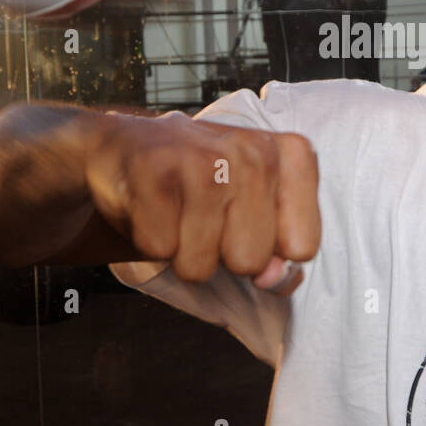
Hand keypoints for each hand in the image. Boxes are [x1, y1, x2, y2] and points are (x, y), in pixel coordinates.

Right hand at [84, 111, 319, 293]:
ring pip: (201, 265)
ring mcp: (202, 158)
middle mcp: (252, 149)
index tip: (248, 225)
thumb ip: (282, 250)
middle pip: (251, 261)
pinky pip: (160, 250)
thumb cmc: (197, 183)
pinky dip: (149, 239)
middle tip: (204, 218)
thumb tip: (275, 279)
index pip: (303, 247)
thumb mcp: (254, 210)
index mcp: (287, 154)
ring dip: (183, 251)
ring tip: (176, 212)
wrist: (122, 146)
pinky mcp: (153, 170)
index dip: (272, 253)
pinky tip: (149, 205)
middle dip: (222, 254)